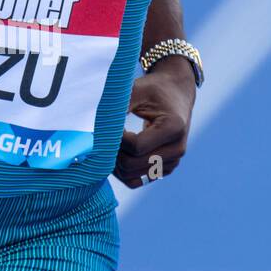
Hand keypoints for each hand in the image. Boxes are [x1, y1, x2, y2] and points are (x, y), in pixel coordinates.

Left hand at [112, 55, 195, 189]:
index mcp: (173, 127)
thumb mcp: (136, 90)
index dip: (115, 140)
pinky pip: (137, 181)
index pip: (136, 147)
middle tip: (105, 138)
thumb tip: (93, 129)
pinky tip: (118, 154)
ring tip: (110, 145)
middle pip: (132, 165)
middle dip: (112, 154)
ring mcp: (173, 161)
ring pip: (133, 177)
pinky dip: (122, 172)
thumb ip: (117, 107)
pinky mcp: (166, 168)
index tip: (108, 128)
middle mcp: (177, 148)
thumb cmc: (154, 89)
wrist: (176, 93)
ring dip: (115, 165)